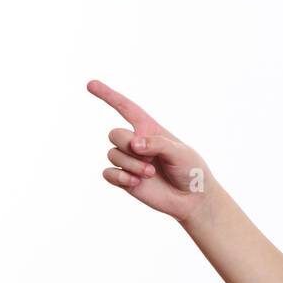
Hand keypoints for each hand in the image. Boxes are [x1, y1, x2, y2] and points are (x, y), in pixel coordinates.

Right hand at [88, 79, 212, 223]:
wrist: (192, 198)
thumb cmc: (190, 169)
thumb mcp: (180, 151)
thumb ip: (157, 143)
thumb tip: (134, 144)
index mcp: (150, 129)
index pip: (126, 108)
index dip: (108, 95)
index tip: (90, 84)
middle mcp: (137, 143)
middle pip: (114, 133)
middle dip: (128, 145)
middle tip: (150, 160)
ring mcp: (129, 161)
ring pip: (112, 154)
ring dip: (131, 165)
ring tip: (150, 173)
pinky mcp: (124, 180)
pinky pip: (108, 173)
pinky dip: (120, 177)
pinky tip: (135, 183)